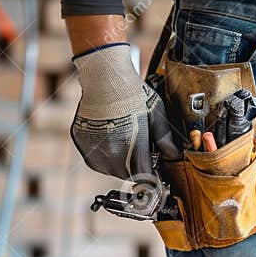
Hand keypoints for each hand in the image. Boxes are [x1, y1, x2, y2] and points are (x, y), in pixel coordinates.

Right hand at [70, 43, 177, 180]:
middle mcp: (110, 154)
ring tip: (125, 137)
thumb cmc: (133, 94)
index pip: (145, 178)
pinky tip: (111, 136)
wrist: (104, 77)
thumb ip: (166, 141)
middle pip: (129, 174)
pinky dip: (105, 153)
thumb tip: (174, 157)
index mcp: (131, 149)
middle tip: (140, 145)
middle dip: (137, 165)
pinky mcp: (82, 145)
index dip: (152, 177)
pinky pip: (97, 159)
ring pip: (112, 169)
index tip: (155, 171)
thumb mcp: (157, 117)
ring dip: (121, 161)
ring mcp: (93, 150)